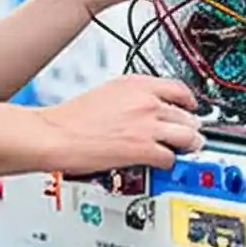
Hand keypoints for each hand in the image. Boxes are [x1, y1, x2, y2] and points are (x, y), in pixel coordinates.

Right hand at [35, 75, 203, 173]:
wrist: (54, 135)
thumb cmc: (71, 118)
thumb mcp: (107, 93)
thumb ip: (133, 98)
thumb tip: (148, 108)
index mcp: (136, 84)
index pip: (180, 89)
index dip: (189, 102)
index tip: (191, 108)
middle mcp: (146, 101)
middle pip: (187, 115)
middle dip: (190, 127)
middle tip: (188, 136)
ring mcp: (147, 125)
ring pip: (187, 136)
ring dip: (186, 146)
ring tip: (183, 151)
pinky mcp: (143, 149)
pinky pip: (170, 157)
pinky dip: (168, 162)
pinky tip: (159, 162)